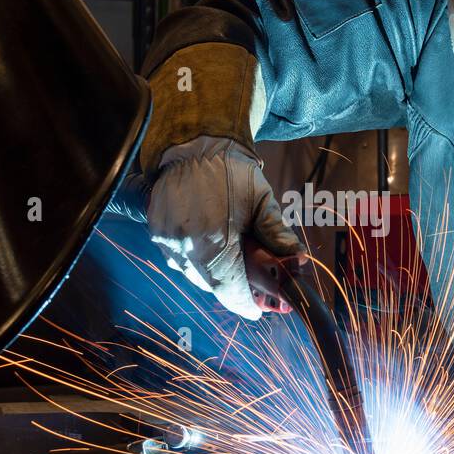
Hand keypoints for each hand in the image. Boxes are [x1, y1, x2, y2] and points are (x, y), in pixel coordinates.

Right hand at [147, 136, 304, 319]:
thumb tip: (296, 262)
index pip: (230, 290)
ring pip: (195, 274)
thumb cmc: (231, 171)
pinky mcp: (157, 234)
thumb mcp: (261, 202)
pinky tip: (210, 242)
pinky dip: (197, 258)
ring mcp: (168, 242)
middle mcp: (186, 248)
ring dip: (215, 271)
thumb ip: (277, 236)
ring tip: (231, 254)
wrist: (194, 144)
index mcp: (214, 241)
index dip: (246, 303)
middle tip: (253, 281)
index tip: (257, 309)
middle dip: (234, 286)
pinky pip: (180, 259)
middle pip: (213, 285)